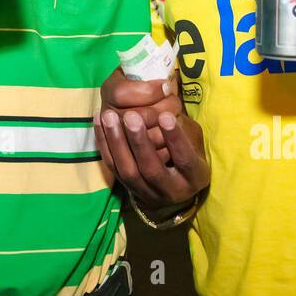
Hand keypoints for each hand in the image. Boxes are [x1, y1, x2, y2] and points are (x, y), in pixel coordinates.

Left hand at [95, 67, 209, 210]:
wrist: (176, 183)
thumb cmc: (189, 152)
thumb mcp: (195, 140)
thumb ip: (183, 126)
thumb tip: (166, 102)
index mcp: (195, 178)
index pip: (185, 159)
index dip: (175, 138)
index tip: (165, 115)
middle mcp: (172, 191)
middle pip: (151, 169)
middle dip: (140, 142)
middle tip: (131, 116)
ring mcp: (147, 193)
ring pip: (128, 171)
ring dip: (117, 142)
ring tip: (110, 116)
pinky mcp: (128, 188)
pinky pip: (112, 167)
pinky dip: (104, 144)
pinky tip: (99, 121)